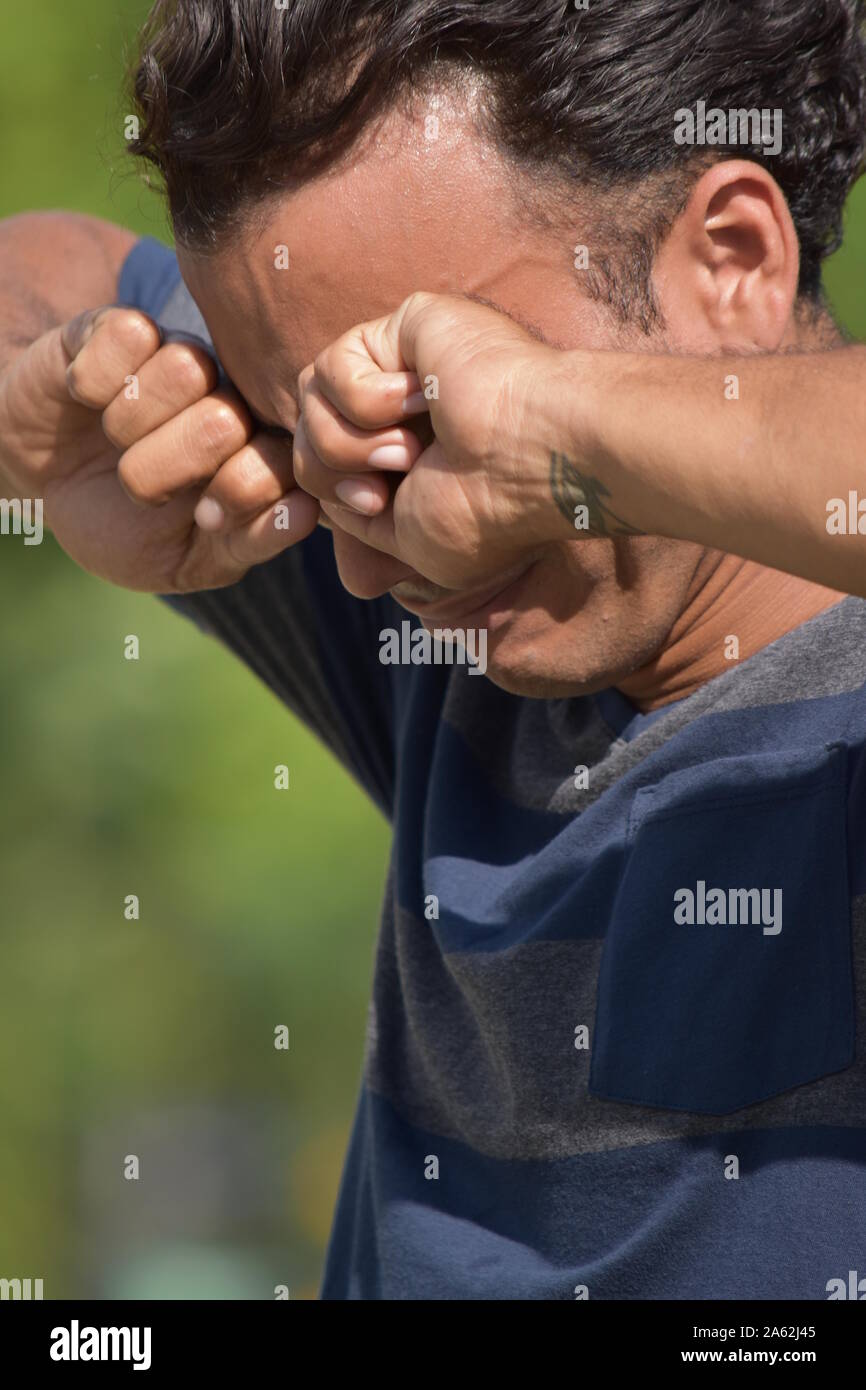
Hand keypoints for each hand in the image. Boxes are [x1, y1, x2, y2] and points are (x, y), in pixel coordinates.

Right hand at [0, 306, 318, 591]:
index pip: (284, 459)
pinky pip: (127, 334)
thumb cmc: (127, 529)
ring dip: (128, 425)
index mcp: (261, 451)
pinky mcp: (124, 325)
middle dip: (167, 470)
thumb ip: (251, 542)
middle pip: (225, 420)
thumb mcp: (190, 561)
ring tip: (114, 439)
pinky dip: (93, 381)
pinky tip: (87, 398)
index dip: (238, 495)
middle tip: (142, 487)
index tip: (202, 520)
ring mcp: (180, 357)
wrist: (47, 486)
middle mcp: (231, 397)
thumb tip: (304, 511)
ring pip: (182, 369)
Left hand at [294, 292, 584, 589]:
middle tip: (388, 483)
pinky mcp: (404, 325)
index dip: (328, 492)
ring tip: (409, 450)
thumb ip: (354, 513)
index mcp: (406, 454)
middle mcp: (401, 407)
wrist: (535, 463)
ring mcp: (401, 363)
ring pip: (310, 400)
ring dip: (351, 441)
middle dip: (332, 470)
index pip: (322, 464)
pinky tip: (422, 398)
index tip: (376, 506)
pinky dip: (365, 399)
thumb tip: (321, 489)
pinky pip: (332, 366)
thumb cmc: (489, 512)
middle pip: (306, 433)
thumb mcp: (407, 540)